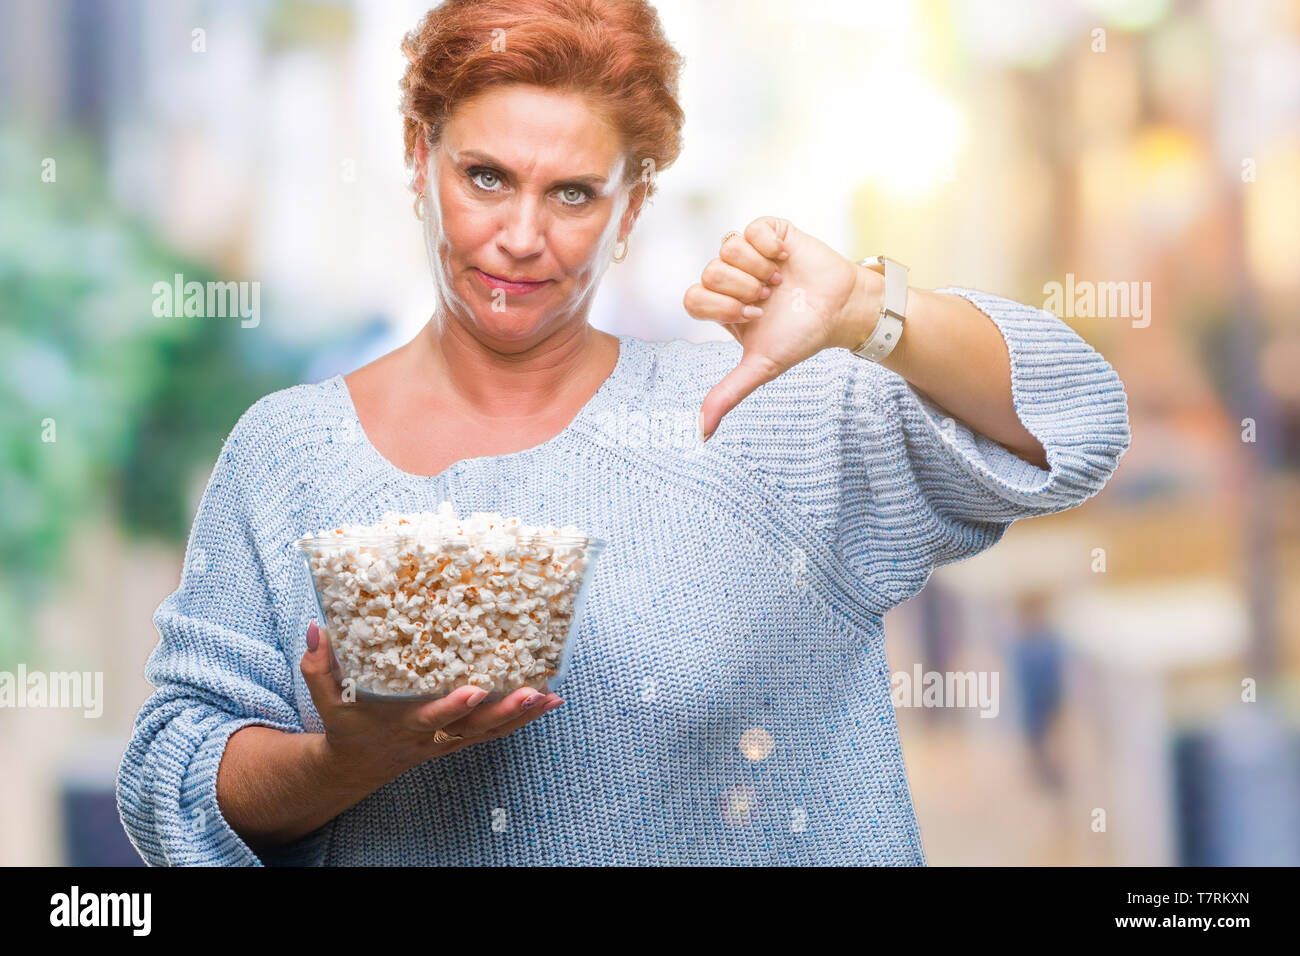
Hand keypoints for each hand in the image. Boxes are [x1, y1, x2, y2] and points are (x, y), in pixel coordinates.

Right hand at [300, 620, 562, 786]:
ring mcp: (448, 740)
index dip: (452, 707)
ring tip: (551, 695)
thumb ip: (318, 665)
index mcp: (400, 724)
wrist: (357, 764)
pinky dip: (524, 720)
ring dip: (522, 716)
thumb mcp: (326, 698)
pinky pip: (496, 733)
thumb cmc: (345, 723)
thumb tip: (317, 627)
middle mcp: (430, 736)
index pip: (430, 718)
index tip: (474, 690)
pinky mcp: (461, 739)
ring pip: (491, 732)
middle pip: (473, 729)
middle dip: (503, 712)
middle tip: (531, 692)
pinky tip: (550, 701)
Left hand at [683, 216, 879, 440]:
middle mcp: (729, 277)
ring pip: (728, 247)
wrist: (841, 311)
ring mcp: (748, 252)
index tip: (754, 316)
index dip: (721, 307)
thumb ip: (729, 393)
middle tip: (768, 299)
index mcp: (721, 306)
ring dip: (758, 269)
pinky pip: (753, 227)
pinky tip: (786, 260)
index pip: (692, 298)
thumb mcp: (762, 366)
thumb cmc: (801, 336)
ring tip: (779, 282)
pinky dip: (770, 246)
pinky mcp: (770, 232)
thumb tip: (702, 433)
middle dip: (743, 290)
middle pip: (709, 272)